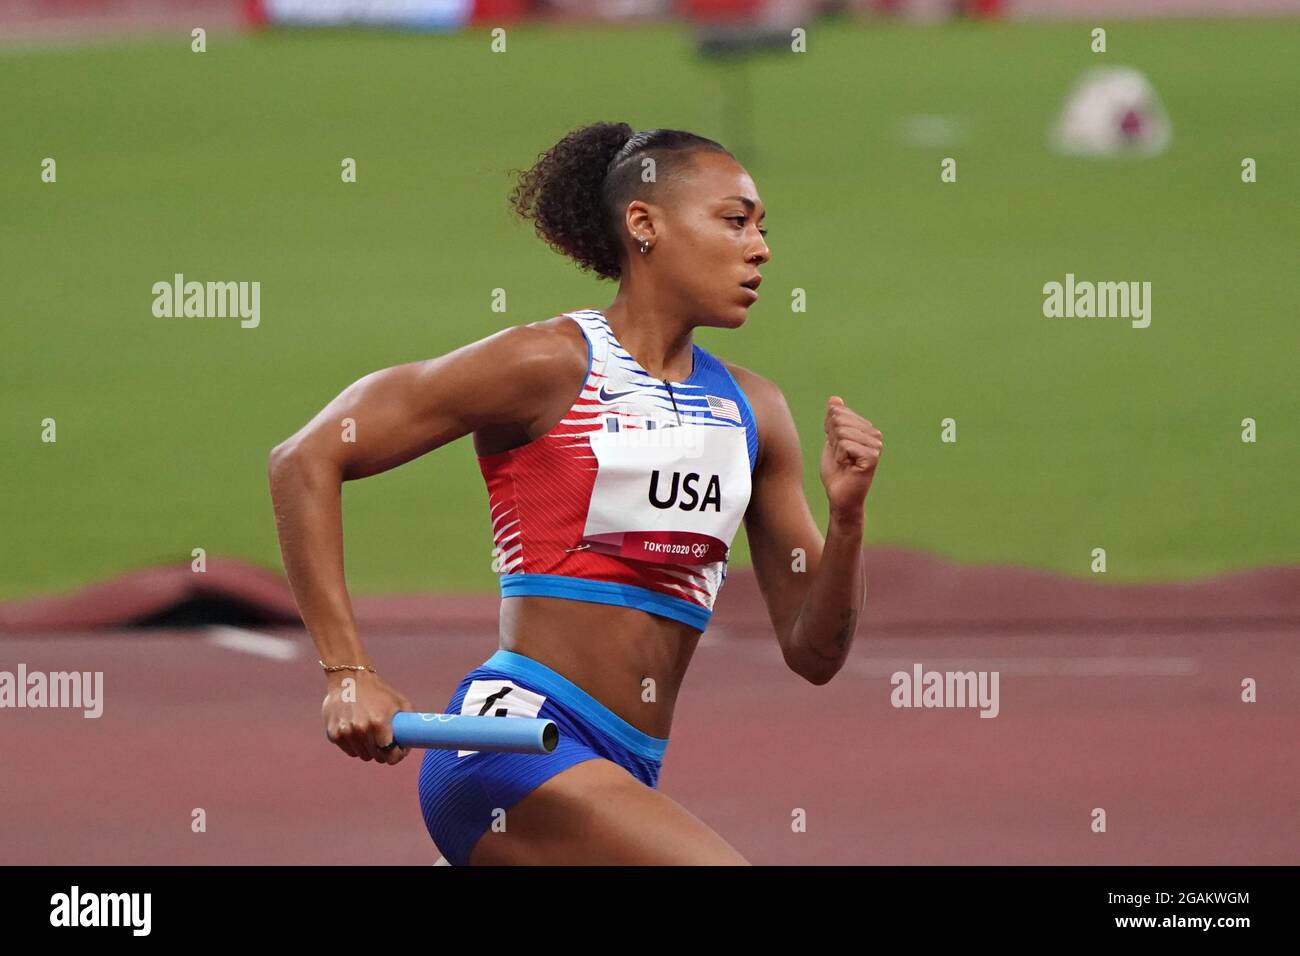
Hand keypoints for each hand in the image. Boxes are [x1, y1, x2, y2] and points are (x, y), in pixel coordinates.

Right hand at [322, 670, 413, 764]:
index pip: (389, 754)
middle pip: (376, 757)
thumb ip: (410, 721)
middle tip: (385, 744)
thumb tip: (417, 738)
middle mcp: (361, 729)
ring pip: (362, 755)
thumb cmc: (378, 690)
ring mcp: (345, 732)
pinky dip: (355, 746)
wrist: (349, 678)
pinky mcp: (333, 734)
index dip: (396, 756)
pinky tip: (358, 733)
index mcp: (379, 722)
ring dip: (369, 750)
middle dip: (383, 753)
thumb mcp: (400, 702)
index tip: (397, 753)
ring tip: (372, 736)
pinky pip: (349, 750)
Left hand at [819, 396, 882, 520]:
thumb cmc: (836, 471)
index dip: (829, 431)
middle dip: (832, 439)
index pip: (838, 413)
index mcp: (867, 429)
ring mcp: (876, 445)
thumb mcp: (831, 441)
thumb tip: (835, 399)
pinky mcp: (872, 457)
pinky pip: (845, 444)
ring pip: (842, 432)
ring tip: (844, 462)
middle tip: (840, 457)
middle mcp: (875, 435)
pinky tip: (847, 467)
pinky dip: (839, 457)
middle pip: (839, 420)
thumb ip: (833, 420)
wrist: (839, 496)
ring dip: (836, 449)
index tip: (836, 447)